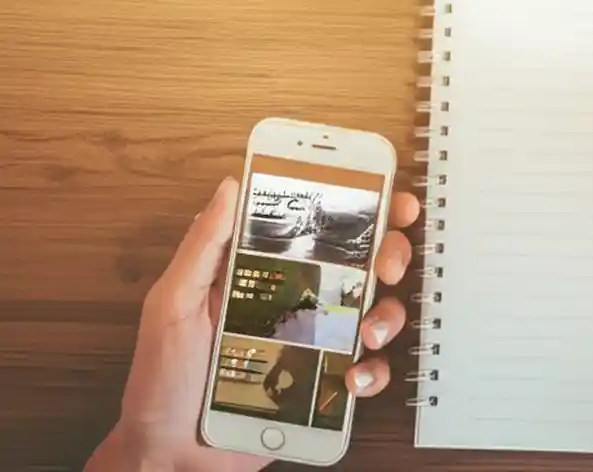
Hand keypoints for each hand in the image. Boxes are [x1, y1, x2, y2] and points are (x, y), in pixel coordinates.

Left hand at [87, 178, 418, 471]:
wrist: (172, 455)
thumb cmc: (162, 379)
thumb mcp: (172, 303)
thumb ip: (203, 246)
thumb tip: (229, 189)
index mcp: (265, 275)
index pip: (318, 229)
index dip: (360, 209)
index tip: (386, 199)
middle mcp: (299, 304)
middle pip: (363, 264)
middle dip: (390, 254)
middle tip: (386, 265)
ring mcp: (317, 345)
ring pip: (377, 314)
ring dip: (387, 315)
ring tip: (367, 331)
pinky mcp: (325, 387)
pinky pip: (366, 372)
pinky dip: (371, 373)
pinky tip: (351, 377)